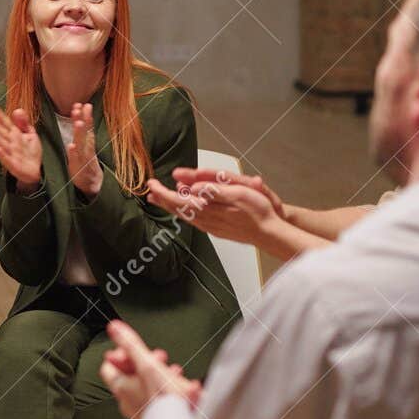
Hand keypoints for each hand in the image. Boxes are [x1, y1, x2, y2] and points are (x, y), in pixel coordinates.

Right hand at [0, 104, 41, 189]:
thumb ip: (24, 123)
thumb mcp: (30, 134)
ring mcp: (11, 154)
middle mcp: (10, 143)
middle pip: (0, 132)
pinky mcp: (13, 165)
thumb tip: (18, 110)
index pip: (5, 122)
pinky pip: (7, 159)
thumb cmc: (30, 152)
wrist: (35, 170)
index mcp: (14, 134)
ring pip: (1, 144)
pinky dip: (2, 155)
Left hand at [66, 101, 100, 196]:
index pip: (87, 127)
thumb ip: (84, 135)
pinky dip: (73, 153)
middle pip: (85, 132)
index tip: (82, 105)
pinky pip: (76, 160)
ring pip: (82, 144)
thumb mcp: (86, 148)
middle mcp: (87, 149)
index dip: (85, 116)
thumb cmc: (87, 165)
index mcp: (88, 143)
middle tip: (80, 107)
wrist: (92, 184)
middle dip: (83, 119)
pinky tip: (71, 146)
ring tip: (77, 122)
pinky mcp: (78, 168)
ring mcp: (83, 158)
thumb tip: (80, 119)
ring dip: (80, 133)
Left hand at [98, 320, 202, 418]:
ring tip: (172, 371)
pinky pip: (158, 399)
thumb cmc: (165, 401)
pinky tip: (183, 388)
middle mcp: (127, 401)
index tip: (135, 350)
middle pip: (129, 375)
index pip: (108, 366)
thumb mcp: (148, 365)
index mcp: (121, 387)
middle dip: (144, 362)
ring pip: (146, 387)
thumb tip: (114, 328)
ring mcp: (141, 411)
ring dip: (158, 375)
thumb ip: (131, 345)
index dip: (120, 354)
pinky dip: (168, 390)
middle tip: (157, 358)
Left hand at [148, 169, 281, 245]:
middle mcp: (205, 220)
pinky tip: (184, 211)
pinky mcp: (215, 230)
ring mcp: (210, 227)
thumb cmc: (258, 212)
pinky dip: (184, 213)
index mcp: (208, 210)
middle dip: (162, 199)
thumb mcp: (238, 194)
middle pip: (177, 209)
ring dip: (171, 206)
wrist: (268, 233)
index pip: (178, 200)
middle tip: (150, 191)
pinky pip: (193, 220)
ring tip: (160, 200)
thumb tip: (194, 188)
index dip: (163, 193)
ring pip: (184, 216)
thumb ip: (214, 191)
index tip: (151, 184)